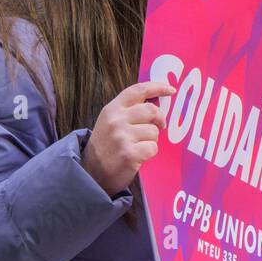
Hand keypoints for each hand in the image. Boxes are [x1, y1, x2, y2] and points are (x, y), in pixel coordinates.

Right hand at [82, 81, 175, 196]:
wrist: (91, 172)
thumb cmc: (106, 146)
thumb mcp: (110, 121)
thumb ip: (128, 111)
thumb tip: (156, 103)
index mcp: (112, 109)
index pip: (138, 90)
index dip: (157, 87)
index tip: (171, 90)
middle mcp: (116, 120)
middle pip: (151, 110)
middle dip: (160, 119)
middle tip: (159, 127)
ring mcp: (122, 137)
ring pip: (154, 131)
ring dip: (152, 140)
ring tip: (139, 145)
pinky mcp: (129, 154)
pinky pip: (153, 148)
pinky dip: (149, 153)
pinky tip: (139, 156)